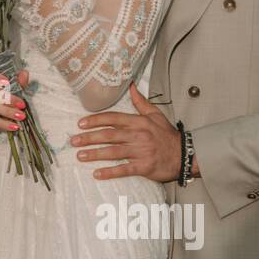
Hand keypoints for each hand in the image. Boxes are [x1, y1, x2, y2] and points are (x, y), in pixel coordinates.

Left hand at [69, 82, 188, 181]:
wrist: (184, 154)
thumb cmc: (167, 135)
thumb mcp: (155, 114)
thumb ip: (140, 101)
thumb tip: (130, 85)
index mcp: (139, 122)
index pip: (113, 119)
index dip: (96, 120)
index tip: (81, 123)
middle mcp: (138, 135)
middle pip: (109, 135)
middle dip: (89, 137)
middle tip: (74, 141)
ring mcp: (141, 151)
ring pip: (114, 152)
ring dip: (95, 154)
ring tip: (80, 155)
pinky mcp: (144, 166)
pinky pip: (124, 169)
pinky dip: (110, 172)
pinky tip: (97, 173)